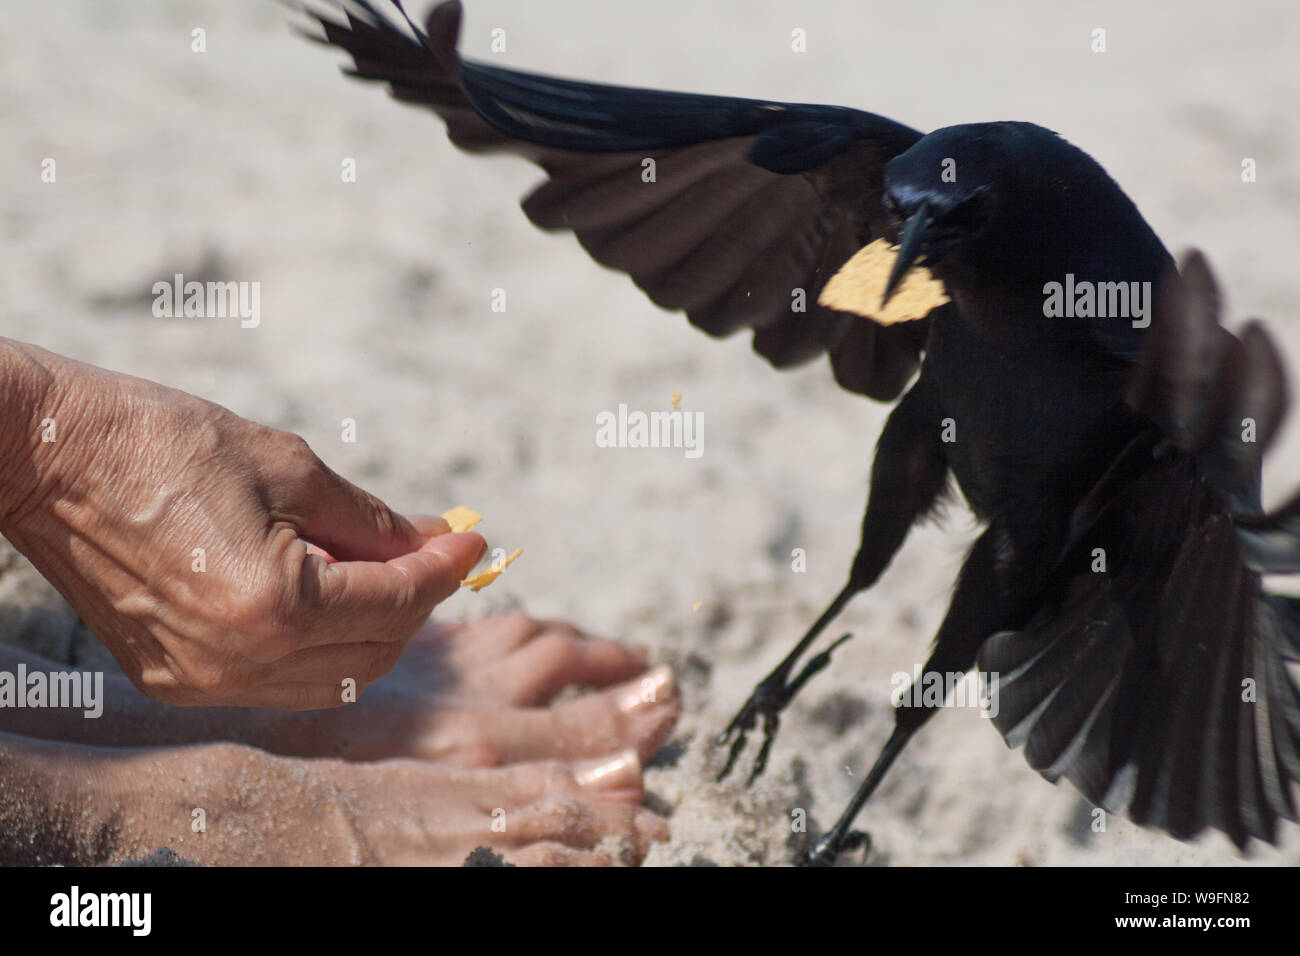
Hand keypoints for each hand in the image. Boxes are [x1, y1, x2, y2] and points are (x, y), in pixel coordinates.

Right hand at [0, 340, 485, 707]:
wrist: (47, 459)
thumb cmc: (164, 442)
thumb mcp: (288, 465)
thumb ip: (371, 520)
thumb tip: (433, 541)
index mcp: (272, 606)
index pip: (395, 601)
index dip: (445, 568)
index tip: (474, 538)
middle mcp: (239, 663)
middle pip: (375, 653)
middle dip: (416, 601)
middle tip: (433, 550)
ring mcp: (203, 682)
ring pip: (332, 677)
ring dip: (374, 627)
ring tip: (379, 564)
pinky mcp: (176, 681)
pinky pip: (280, 679)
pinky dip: (321, 642)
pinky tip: (324, 589)